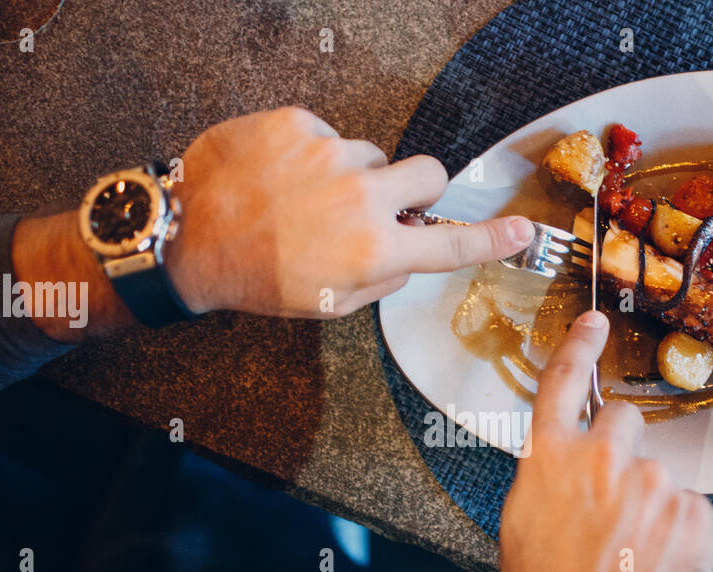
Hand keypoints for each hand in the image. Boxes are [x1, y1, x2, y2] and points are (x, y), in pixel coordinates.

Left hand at [164, 107, 534, 317]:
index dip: (493, 240)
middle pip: (428, 174)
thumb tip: (404, 256)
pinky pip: (326, 137)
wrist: (190, 239)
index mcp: (373, 253)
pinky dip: (311, 156)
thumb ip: (380, 280)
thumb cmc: (257, 279)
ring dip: (352, 176)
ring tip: (306, 199)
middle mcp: (361, 200)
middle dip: (416, 190)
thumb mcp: (328, 303)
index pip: (450, 246)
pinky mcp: (298, 125)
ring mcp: (331, 156)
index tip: (522, 231)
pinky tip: (280, 178)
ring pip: (371, 156)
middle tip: (387, 204)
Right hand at [499, 310, 712, 571]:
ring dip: (650, 501)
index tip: (594, 323)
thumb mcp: (519, 530)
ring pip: (659, 473)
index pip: (564, 384)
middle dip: (621, 451)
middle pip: (624, 422)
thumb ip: (544, 480)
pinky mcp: (695, 514)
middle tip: (612, 503)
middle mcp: (604, 460)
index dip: (578, 347)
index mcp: (550, 461)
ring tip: (630, 552)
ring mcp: (654, 486)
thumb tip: (564, 463)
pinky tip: (655, 564)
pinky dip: (678, 530)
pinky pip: (689, 507)